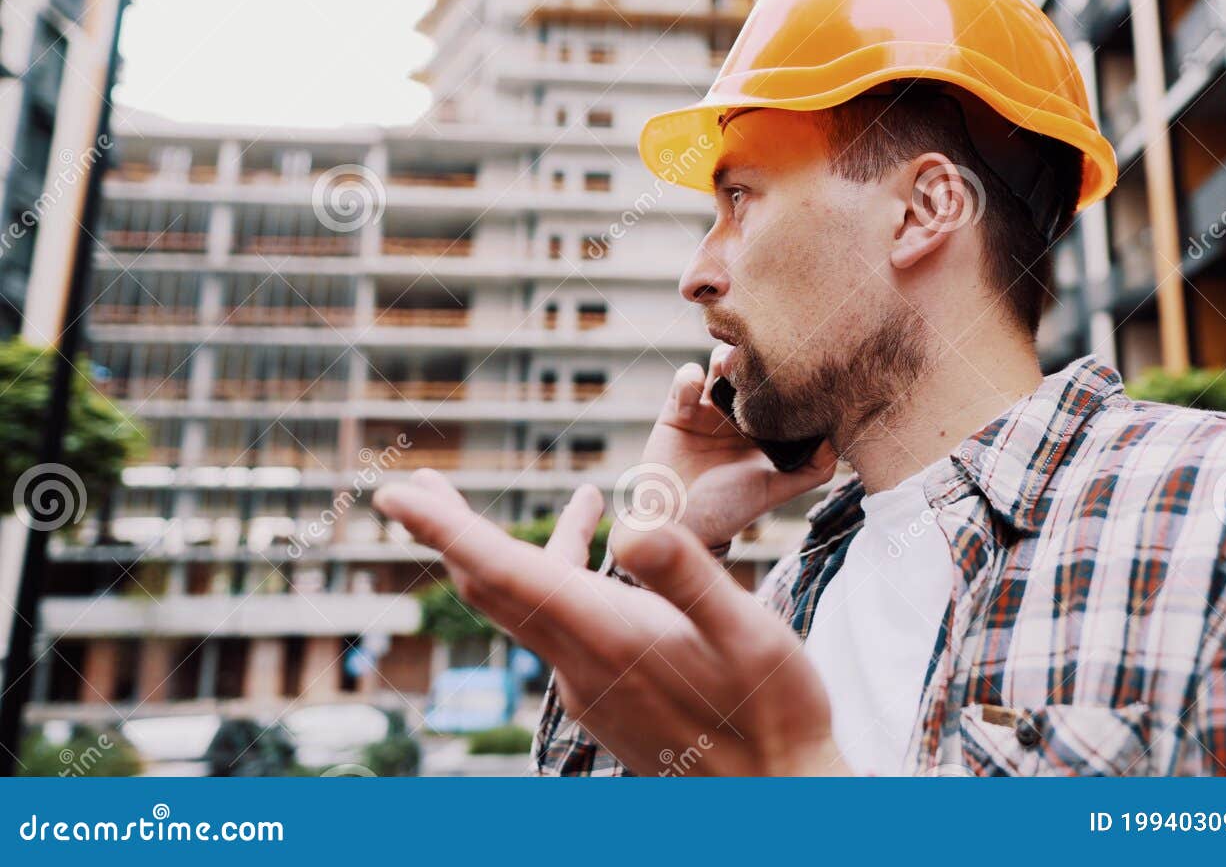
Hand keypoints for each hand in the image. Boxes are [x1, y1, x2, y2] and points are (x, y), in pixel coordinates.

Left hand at [374, 470, 847, 775]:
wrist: (776, 796)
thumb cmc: (771, 712)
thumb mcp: (747, 632)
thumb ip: (688, 577)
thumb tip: (632, 526)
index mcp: (605, 637)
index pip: (504, 574)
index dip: (445, 530)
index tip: (392, 493)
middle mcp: (580, 663)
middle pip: (493, 589)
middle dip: (453, 532)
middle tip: (418, 486)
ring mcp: (588, 684)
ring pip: (530, 606)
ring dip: (520, 550)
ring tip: (576, 497)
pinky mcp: (607, 694)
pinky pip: (563, 626)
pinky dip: (565, 578)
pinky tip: (615, 557)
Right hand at [633, 345, 836, 548]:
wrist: (680, 523)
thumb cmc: (729, 510)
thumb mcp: (776, 489)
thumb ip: (811, 470)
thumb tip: (838, 439)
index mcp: (763, 429)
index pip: (779, 389)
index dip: (784, 373)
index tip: (789, 365)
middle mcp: (738, 415)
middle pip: (750, 369)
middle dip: (753, 358)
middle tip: (755, 361)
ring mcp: (708, 410)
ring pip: (719, 364)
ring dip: (723, 359)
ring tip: (725, 368)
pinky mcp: (677, 410)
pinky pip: (684, 380)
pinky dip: (689, 377)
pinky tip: (694, 393)